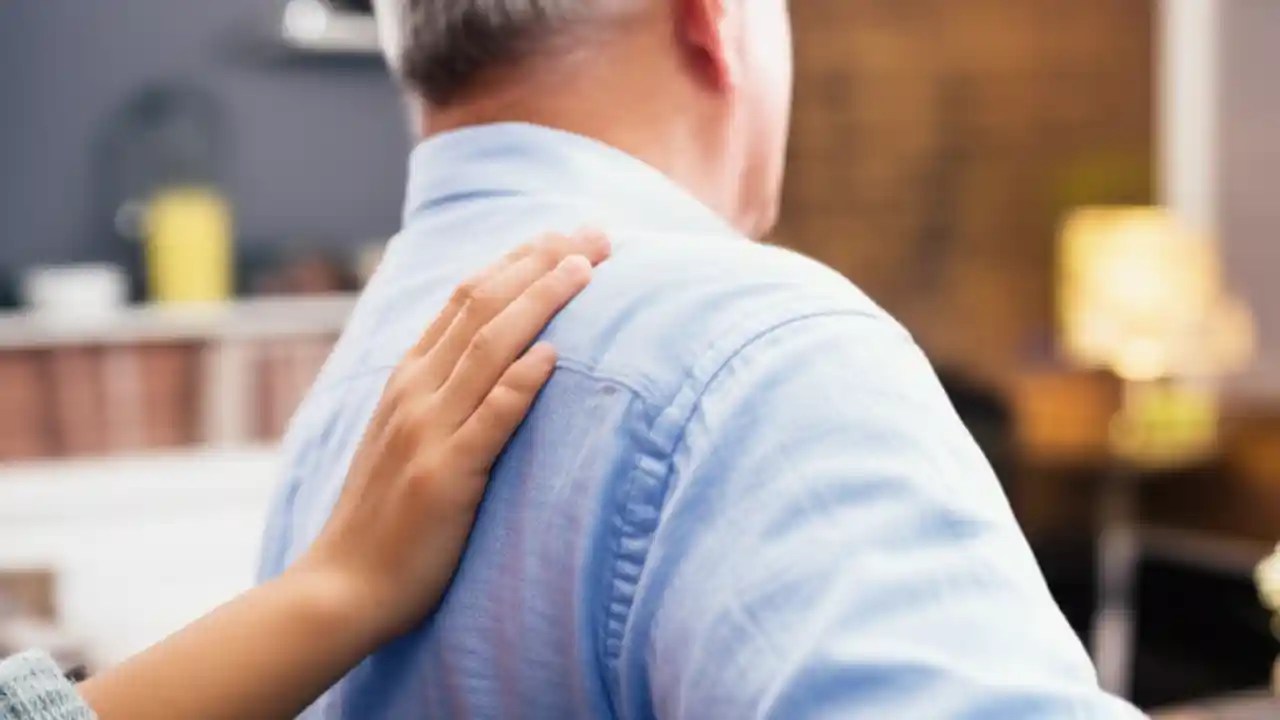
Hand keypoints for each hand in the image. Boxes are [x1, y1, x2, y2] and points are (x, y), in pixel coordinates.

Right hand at [292, 230, 610, 642]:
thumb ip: (440, 392)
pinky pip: (489, 419)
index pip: (465, 298)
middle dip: (541, 262)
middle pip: (482, 306)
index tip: (564, 236)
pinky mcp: (446, 477)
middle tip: (595, 234)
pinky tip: (554, 356)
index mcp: (408, 379)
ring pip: (490, 348)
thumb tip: (495, 357)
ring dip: (540, 302)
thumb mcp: (406, 437)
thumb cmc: (385, 516)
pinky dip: (521, 382)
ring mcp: (428, 431)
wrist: (342, 586)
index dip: (517, 260)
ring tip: (588, 270)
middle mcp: (416, 392)